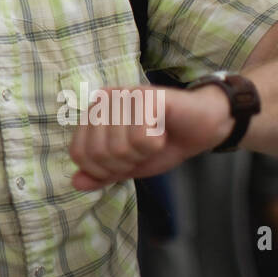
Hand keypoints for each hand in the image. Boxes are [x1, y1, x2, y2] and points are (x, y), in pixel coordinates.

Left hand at [68, 84, 233, 191]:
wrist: (202, 128)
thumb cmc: (164, 144)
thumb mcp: (128, 165)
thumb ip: (102, 173)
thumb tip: (75, 182)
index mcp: (93, 115)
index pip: (79, 154)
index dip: (104, 169)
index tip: (128, 160)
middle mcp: (103, 100)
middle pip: (98, 153)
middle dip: (125, 162)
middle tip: (144, 148)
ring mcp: (123, 95)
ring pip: (118, 147)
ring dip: (142, 153)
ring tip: (155, 138)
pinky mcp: (145, 95)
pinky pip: (141, 137)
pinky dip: (156, 143)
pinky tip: (163, 130)